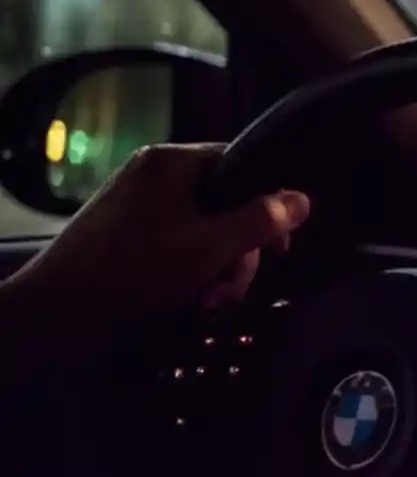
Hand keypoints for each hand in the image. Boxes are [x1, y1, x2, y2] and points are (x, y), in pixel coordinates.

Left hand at [0, 144, 309, 382]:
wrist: (54, 314)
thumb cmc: (135, 272)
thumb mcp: (210, 248)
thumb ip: (261, 221)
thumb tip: (303, 198)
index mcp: (172, 162)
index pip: (240, 163)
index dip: (268, 204)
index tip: (279, 248)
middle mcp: (154, 175)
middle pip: (224, 203)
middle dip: (236, 251)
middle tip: (230, 290)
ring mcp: (137, 204)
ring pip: (202, 229)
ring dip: (216, 268)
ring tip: (207, 304)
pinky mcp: (126, 233)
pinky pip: (176, 242)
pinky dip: (189, 270)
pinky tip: (188, 300)